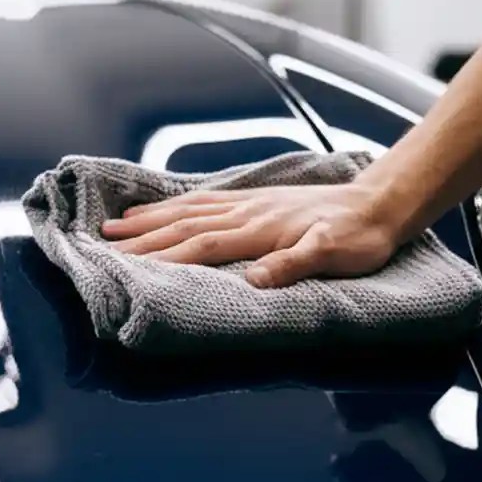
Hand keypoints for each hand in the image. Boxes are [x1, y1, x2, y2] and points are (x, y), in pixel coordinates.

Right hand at [100, 183, 400, 287]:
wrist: (379, 204)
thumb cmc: (359, 237)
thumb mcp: (334, 255)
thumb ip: (293, 265)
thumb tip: (254, 281)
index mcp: (260, 230)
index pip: (202, 245)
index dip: (163, 257)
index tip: (126, 266)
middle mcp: (247, 213)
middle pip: (184, 227)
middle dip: (141, 240)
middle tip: (102, 249)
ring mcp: (249, 204)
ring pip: (189, 210)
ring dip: (150, 219)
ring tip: (115, 226)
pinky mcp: (256, 200)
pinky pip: (205, 200)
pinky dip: (176, 204)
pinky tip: (162, 209)